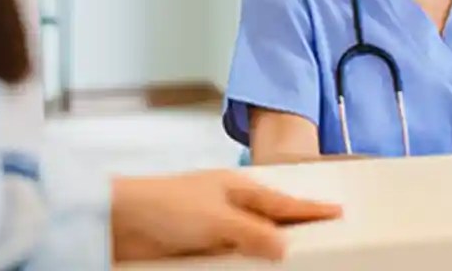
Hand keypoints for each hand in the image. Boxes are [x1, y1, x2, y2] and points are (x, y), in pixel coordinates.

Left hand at [110, 170, 341, 261]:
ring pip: (249, 243)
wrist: (115, 220)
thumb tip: (284, 247)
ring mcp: (210, 229)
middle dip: (292, 230)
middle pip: (269, 222)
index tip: (336, 212)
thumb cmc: (164, 205)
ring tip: (291, 261)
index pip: (284, 203)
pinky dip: (240, 264)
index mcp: (238, 189)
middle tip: (321, 236)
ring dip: (264, 253)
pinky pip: (227, 260)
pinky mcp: (194, 250)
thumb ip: (254, 234)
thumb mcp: (218, 220)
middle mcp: (227, 207)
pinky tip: (249, 270)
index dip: (310, 210)